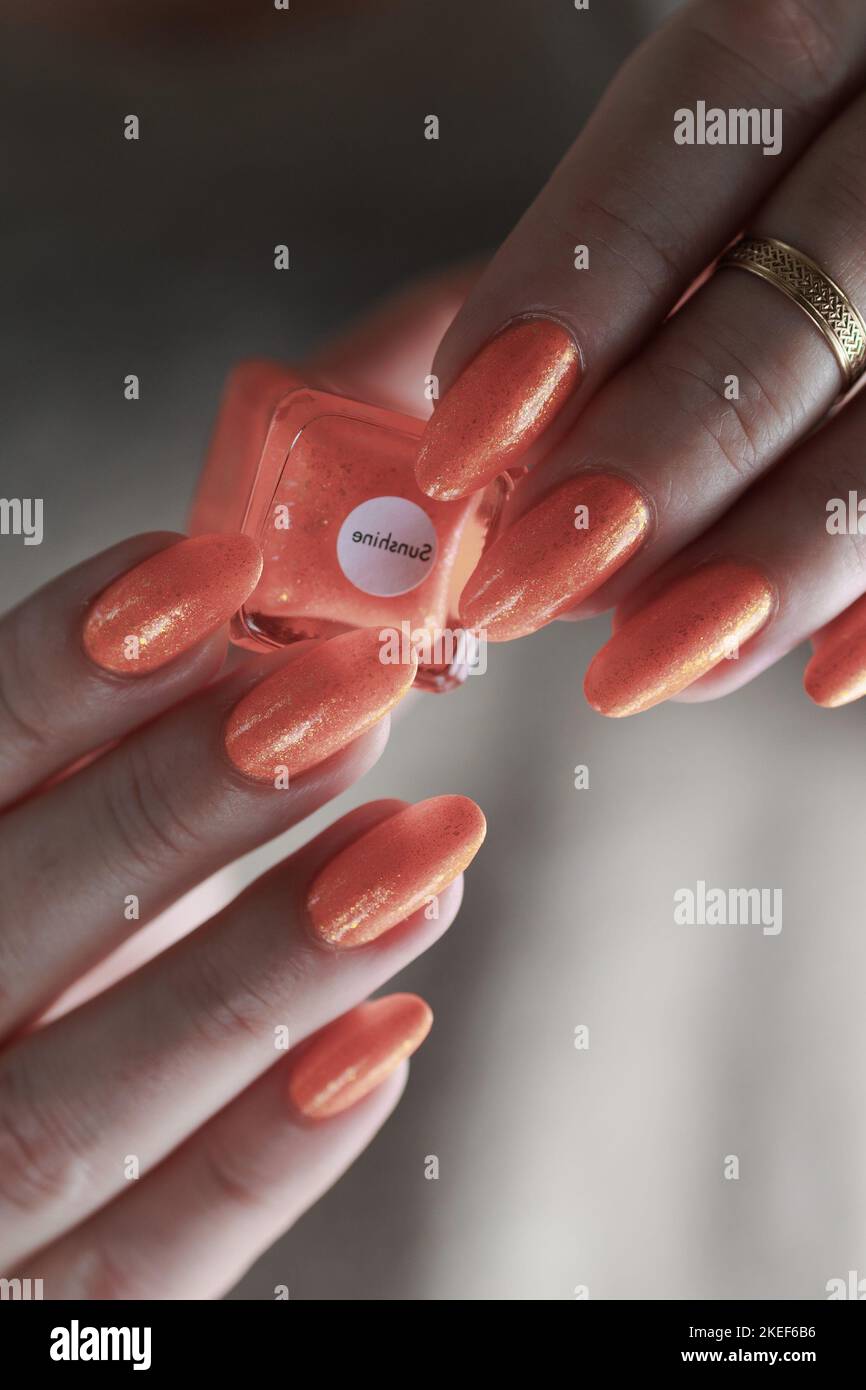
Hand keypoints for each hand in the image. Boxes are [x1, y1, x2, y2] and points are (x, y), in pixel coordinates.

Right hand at [0, 280, 485, 1300]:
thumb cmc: (10, 955)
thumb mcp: (20, 850)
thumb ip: (81, 789)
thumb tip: (259, 664)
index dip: (65, 667)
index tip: (218, 579)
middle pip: (15, 912)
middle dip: (184, 801)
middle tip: (352, 702)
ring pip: (82, 1108)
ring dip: (262, 970)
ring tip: (425, 854)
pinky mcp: (29, 1329)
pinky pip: (138, 1269)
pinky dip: (260, 1159)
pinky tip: (382, 1045)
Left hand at [417, 0, 865, 714]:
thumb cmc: (781, 160)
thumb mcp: (718, 144)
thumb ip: (621, 259)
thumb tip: (493, 450)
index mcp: (825, 22)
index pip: (698, 128)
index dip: (575, 289)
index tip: (466, 435)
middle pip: (792, 303)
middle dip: (656, 459)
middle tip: (533, 579)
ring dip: (767, 560)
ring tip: (644, 659)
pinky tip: (818, 674)